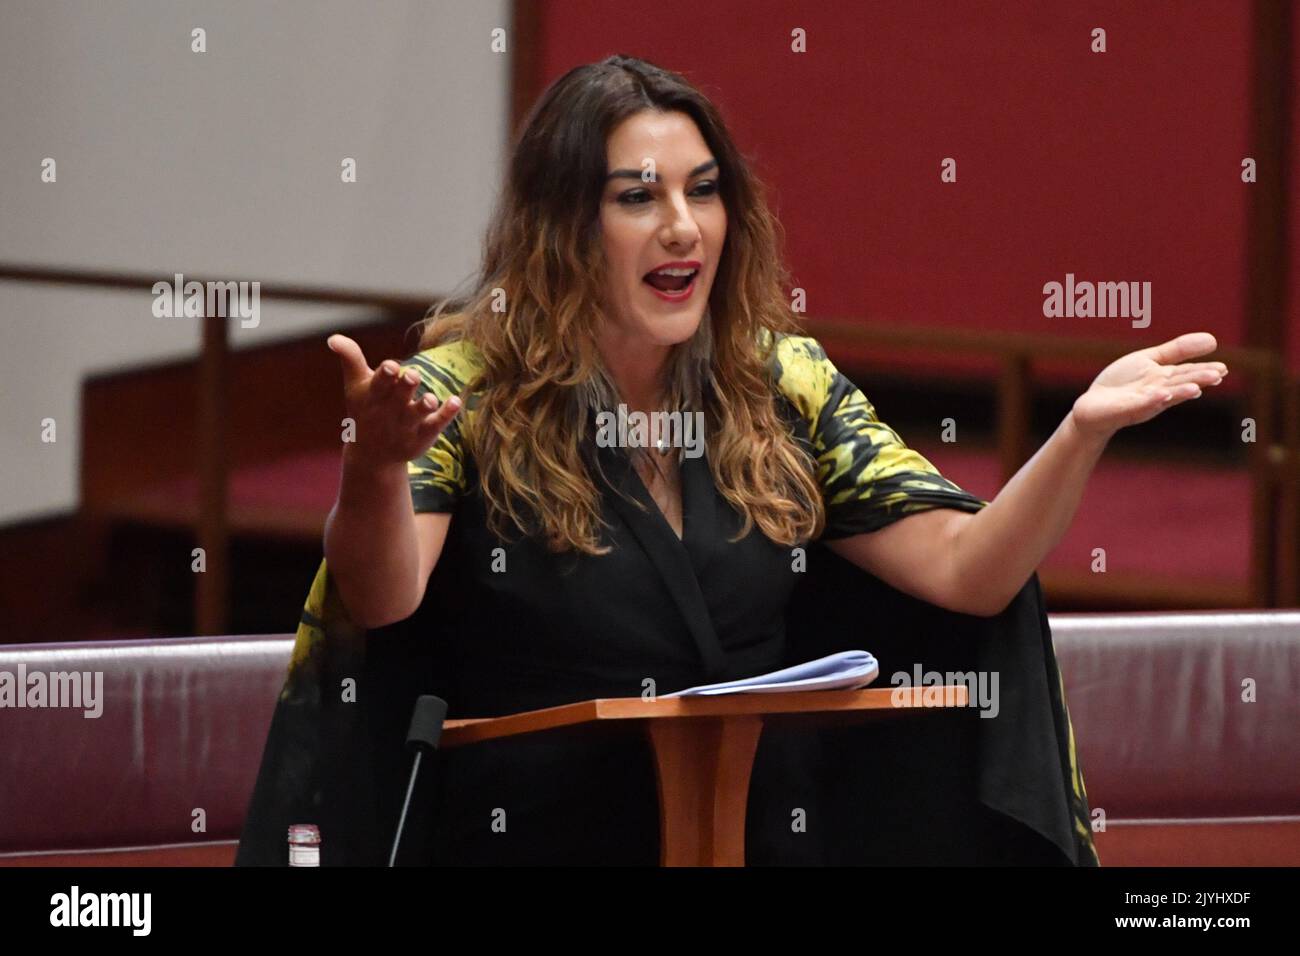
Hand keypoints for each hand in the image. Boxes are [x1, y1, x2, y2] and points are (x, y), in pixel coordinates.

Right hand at [326, 334, 461, 468]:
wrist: (371, 455)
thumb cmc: (365, 409)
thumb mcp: (355, 385)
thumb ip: (350, 358)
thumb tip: (333, 337)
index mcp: (374, 395)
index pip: (379, 383)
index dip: (386, 375)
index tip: (392, 366)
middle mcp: (391, 410)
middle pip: (400, 396)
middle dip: (406, 386)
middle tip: (413, 375)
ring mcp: (407, 425)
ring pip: (419, 414)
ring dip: (425, 405)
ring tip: (432, 399)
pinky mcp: (423, 436)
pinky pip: (437, 424)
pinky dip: (447, 414)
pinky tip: (456, 401)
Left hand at [1070, 332, 1226, 442]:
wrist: (1094, 406)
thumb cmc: (1123, 383)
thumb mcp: (1150, 360)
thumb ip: (1177, 350)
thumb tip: (1213, 339)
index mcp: (1166, 379)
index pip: (1188, 373)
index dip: (1205, 371)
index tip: (1223, 369)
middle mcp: (1158, 392)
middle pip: (1180, 384)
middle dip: (1197, 380)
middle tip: (1217, 375)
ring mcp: (1143, 402)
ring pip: (1164, 396)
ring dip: (1180, 392)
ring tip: (1195, 388)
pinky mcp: (1125, 409)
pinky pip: (1140, 404)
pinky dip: (1152, 399)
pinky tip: (1162, 394)